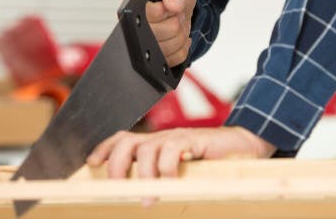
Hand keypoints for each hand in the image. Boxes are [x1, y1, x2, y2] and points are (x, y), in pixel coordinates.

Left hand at [87, 126, 276, 204]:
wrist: (243, 146)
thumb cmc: (211, 162)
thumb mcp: (181, 170)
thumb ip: (162, 177)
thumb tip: (143, 195)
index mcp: (156, 144)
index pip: (123, 139)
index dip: (105, 148)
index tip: (92, 163)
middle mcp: (162, 138)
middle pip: (127, 141)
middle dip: (117, 164)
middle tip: (118, 187)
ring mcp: (176, 137)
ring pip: (146, 148)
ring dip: (143, 175)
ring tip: (148, 198)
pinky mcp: (193, 139)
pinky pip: (172, 149)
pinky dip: (167, 168)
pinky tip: (171, 182)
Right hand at [120, 0, 195, 66]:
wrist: (180, 6)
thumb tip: (172, 3)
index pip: (142, 14)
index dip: (162, 11)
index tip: (170, 6)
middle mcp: (130, 20)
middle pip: (154, 35)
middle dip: (173, 23)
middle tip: (175, 13)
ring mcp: (137, 40)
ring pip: (162, 50)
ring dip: (178, 36)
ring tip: (176, 22)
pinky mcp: (149, 56)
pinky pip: (169, 60)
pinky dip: (180, 49)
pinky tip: (177, 35)